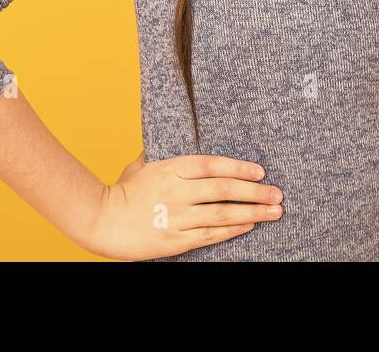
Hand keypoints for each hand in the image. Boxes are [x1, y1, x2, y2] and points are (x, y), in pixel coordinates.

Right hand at [80, 150, 283, 260]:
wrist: (100, 220)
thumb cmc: (122, 190)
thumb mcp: (142, 165)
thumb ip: (162, 154)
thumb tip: (173, 139)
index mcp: (172, 168)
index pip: (213, 165)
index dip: (239, 167)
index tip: (260, 171)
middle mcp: (178, 191)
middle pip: (224, 189)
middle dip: (255, 192)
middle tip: (278, 193)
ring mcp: (178, 216)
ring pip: (222, 213)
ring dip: (252, 212)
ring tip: (274, 211)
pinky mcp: (175, 240)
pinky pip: (209, 234)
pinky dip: (232, 230)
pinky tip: (248, 225)